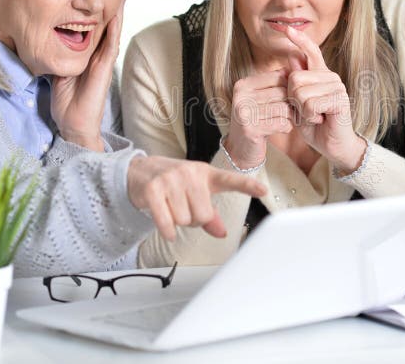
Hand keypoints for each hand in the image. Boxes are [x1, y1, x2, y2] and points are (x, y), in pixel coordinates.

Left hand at [51, 0, 125, 149]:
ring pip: (113, 31)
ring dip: (118, 12)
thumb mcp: (57, 72)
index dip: (97, 10)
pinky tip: (116, 14)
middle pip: (108, 25)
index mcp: (88, 56)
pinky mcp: (104, 68)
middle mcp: (98, 56)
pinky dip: (115, 28)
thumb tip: (44, 42)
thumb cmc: (66, 102)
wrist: (74, 124)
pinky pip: (111, 44)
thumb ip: (57, 56)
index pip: (94, 28)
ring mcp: (103, 61)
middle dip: (112, 5)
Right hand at [127, 155, 266, 239]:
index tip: (263, 191)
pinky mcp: (154, 189)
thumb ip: (211, 214)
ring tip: (171, 208)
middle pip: (204, 215)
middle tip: (183, 209)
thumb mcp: (195, 194)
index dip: (247, 187)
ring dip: (178, 222)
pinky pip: (167, 222)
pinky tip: (166, 228)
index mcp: (206, 174)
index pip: (230, 180)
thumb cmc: (174, 184)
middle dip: (194, 220)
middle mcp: (190, 173)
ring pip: (185, 220)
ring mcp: (171, 179)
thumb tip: (222, 233)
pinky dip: (168, 231)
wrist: (140, 171)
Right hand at [223, 69, 292, 168]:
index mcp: (243, 84)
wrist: (241, 149)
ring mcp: (244, 113)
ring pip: (284, 108)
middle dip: (293, 103)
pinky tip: (282, 128)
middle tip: (295, 112)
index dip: (291, 88)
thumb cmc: (257, 119)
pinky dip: (287, 127)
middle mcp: (241, 96)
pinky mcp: (251, 129)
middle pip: (282, 92)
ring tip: (288, 120)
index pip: (279, 76)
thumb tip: (299, 60)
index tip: (293, 99)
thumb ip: (277, 81)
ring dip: (291, 116)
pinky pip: (282, 123)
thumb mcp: (262, 97)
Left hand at [284, 25, 365, 173]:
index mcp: (321, 75)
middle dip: (293, 100)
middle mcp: (330, 77)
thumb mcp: (300, 104)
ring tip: (315, 116)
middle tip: (307, 111)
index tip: (287, 29)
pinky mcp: (340, 100)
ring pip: (300, 92)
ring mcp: (337, 87)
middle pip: (294, 78)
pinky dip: (310, 116)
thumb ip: (296, 83)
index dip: (300, 40)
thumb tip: (291, 56)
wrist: (334, 146)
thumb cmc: (316, 126)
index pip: (311, 51)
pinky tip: (321, 120)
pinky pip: (311, 104)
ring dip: (302, 111)